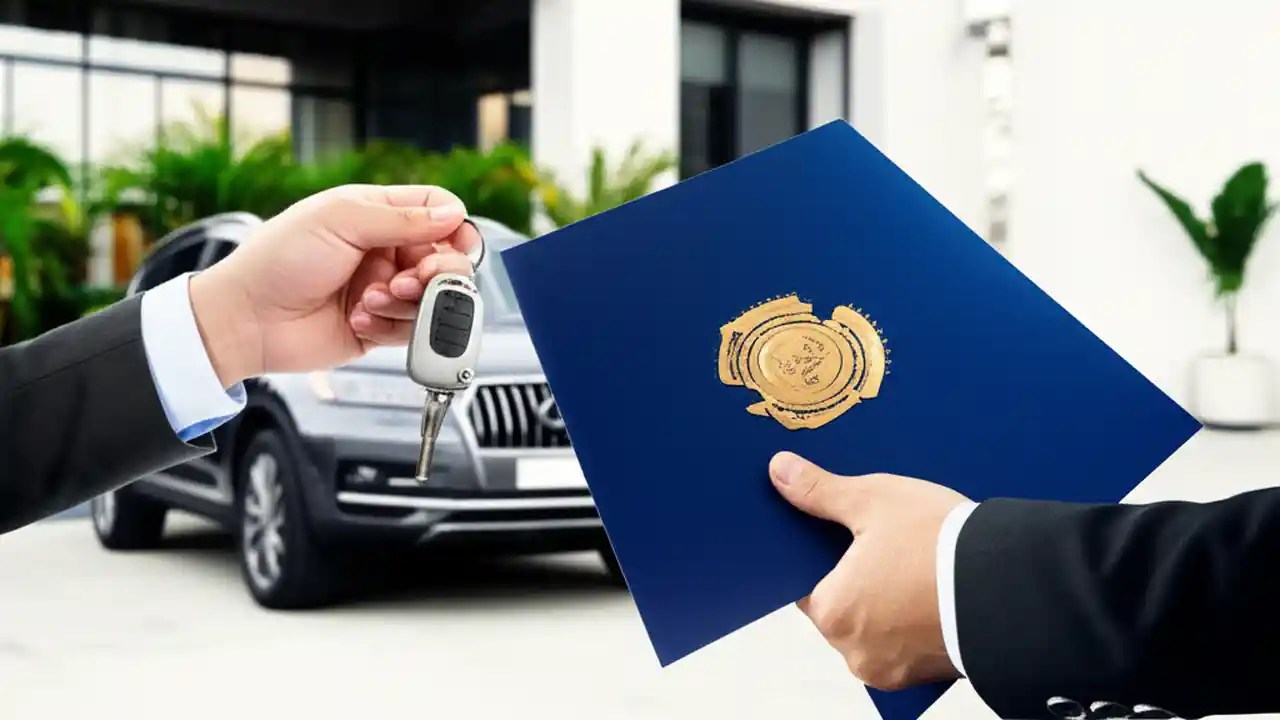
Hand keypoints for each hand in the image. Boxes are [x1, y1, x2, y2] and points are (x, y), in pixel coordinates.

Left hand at [188, 185, 480, 386]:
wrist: (248, 319)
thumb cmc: (278, 260)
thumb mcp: (340, 221)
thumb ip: (400, 218)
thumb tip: (454, 215)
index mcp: (375, 214)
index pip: (436, 210)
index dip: (454, 225)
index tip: (454, 242)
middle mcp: (384, 250)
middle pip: (445, 257)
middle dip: (436, 271)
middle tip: (412, 279)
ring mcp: (384, 289)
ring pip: (433, 297)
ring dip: (407, 300)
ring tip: (370, 300)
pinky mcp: (379, 326)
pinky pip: (411, 329)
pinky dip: (389, 324)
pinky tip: (358, 319)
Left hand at [769, 451, 968, 690]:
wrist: (1016, 582)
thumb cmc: (940, 542)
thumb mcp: (874, 499)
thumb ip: (821, 490)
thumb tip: (779, 470)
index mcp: (832, 614)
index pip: (806, 585)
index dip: (822, 558)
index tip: (842, 539)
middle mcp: (855, 653)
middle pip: (843, 608)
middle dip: (859, 580)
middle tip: (887, 548)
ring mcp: (894, 670)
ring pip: (877, 627)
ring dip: (889, 603)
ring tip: (915, 566)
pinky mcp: (931, 675)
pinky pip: (910, 644)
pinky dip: (916, 622)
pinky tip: (932, 590)